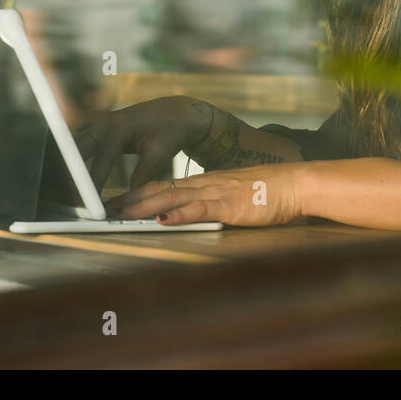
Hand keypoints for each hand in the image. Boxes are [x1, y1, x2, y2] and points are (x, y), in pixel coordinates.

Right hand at [71, 95, 212, 191]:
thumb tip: (127, 198)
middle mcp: (106, 123)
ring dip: (70, 163)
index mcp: (121, 127)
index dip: (93, 179)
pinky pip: (83, 143)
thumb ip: (142, 175)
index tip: (89, 198)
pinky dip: (76, 157)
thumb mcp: (160, 153)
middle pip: (79, 147)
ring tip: (66, 188)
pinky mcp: (101, 129)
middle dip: (70, 170)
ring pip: (77, 144)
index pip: (101, 158)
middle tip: (68, 196)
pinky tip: (68, 174)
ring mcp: (101, 124)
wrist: (177, 113)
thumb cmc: (171, 130)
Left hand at [103, 163, 306, 226]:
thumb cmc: (268, 192)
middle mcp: (204, 183)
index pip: (164, 185)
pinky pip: (199, 208)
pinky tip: (161, 218)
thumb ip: (211, 202)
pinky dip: (178, 213)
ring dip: (144, 205)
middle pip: (160, 189)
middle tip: (106, 208)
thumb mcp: (233, 195)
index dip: (138, 192)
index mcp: (205, 181)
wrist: (294, 183)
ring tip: (121, 213)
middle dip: (131, 199)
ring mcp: (215, 192)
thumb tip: (191, 209)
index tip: (117, 200)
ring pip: (172, 196)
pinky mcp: (228, 205)